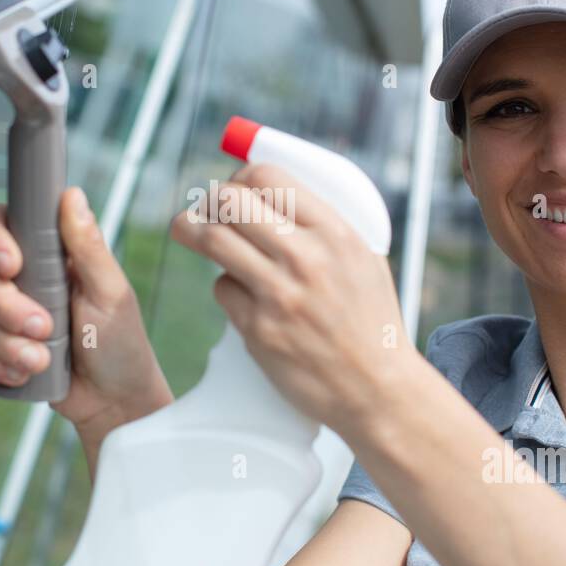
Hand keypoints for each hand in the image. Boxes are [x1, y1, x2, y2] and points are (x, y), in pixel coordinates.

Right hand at [0, 186, 171, 436]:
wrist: (113, 402)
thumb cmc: (121, 343)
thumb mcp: (111, 292)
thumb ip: (88, 246)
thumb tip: (71, 195)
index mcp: (52, 254)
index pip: (4, 224)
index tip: (11, 265)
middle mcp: (26, 277)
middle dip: (7, 307)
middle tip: (44, 328)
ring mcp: (9, 311)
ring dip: (8, 342)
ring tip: (44, 360)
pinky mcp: (0, 344)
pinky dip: (0, 362)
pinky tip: (28, 373)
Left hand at [169, 163, 422, 441]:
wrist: (378, 389)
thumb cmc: (371, 322)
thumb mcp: (363, 259)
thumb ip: (322, 227)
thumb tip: (272, 196)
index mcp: (335, 232)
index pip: (267, 176)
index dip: (239, 177)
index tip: (233, 189)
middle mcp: (306, 258)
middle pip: (230, 201)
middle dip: (208, 201)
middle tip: (205, 212)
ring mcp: (280, 294)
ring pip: (212, 240)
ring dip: (191, 231)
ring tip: (187, 231)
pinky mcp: (259, 330)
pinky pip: (222, 289)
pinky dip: (225, 287)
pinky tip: (242, 296)